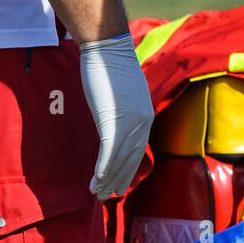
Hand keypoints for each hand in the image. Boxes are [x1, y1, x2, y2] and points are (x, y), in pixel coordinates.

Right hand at [79, 32, 153, 198]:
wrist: (108, 47)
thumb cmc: (111, 64)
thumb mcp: (123, 92)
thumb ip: (123, 109)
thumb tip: (116, 118)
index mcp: (145, 116)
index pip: (138, 151)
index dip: (129, 170)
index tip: (121, 183)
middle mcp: (142, 123)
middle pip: (130, 159)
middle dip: (119, 179)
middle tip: (108, 195)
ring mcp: (130, 123)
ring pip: (119, 159)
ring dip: (108, 178)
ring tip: (98, 192)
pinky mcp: (114, 120)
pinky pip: (110, 151)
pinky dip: (104, 168)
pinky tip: (97, 180)